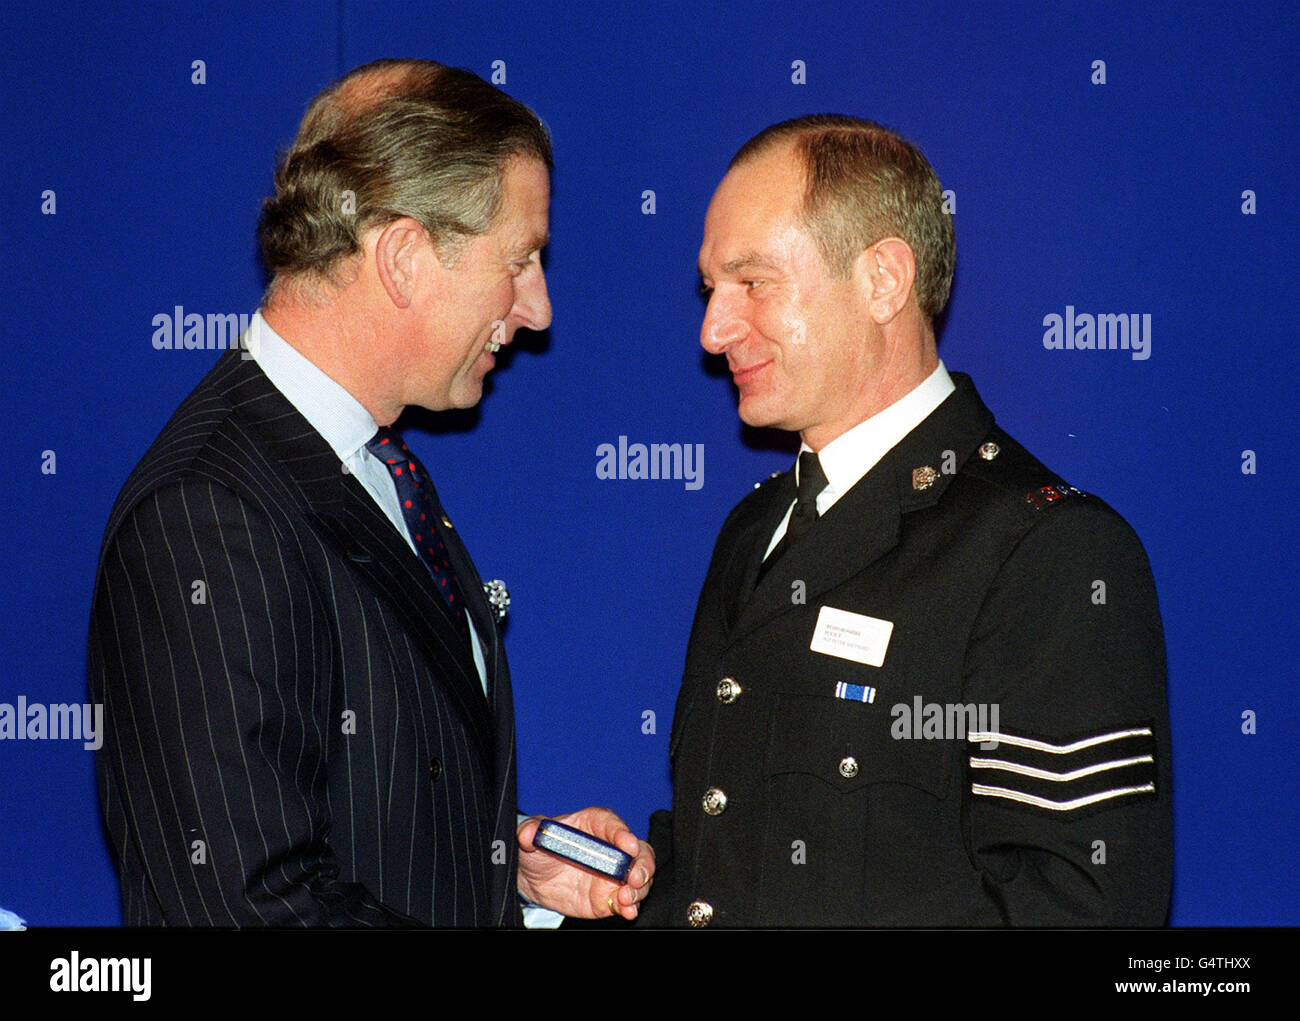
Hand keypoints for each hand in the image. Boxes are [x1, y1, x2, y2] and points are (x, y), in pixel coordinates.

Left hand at [517, 807, 654, 919]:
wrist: (534, 876)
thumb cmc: (540, 847)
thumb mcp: (531, 834)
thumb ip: (530, 831)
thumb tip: (529, 834)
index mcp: (595, 824)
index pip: (613, 824)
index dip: (623, 833)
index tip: (627, 846)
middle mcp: (611, 847)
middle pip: (638, 850)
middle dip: (642, 864)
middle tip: (633, 878)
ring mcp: (613, 873)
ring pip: (639, 876)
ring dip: (639, 888)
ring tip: (626, 898)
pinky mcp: (610, 895)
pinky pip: (627, 901)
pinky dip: (631, 906)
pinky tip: (627, 910)